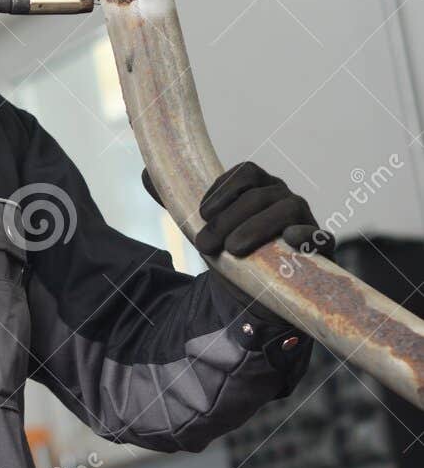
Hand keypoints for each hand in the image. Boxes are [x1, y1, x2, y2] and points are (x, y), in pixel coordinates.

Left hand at [143, 163, 333, 259]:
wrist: (259, 294)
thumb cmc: (234, 254)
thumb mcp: (205, 228)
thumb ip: (178, 203)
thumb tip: (145, 173)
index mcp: (259, 188)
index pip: (246, 173)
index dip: (223, 188)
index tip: (202, 213)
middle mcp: (284, 199)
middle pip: (261, 194)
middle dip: (229, 218)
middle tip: (204, 244)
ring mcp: (304, 221)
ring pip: (288, 210)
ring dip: (257, 227)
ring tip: (232, 249)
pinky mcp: (319, 249)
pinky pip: (321, 236)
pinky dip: (307, 235)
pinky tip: (288, 239)